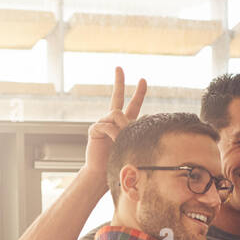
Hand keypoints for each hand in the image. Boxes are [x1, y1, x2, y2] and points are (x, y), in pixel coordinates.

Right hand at [84, 67, 146, 186]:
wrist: (102, 173)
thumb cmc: (117, 162)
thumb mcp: (131, 145)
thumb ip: (136, 131)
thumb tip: (145, 117)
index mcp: (122, 124)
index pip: (132, 105)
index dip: (138, 93)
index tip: (143, 80)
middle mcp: (111, 121)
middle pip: (116, 97)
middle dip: (118, 81)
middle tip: (119, 67)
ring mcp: (102, 123)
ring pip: (116, 113)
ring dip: (122, 125)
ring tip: (122, 139)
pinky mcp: (94, 129)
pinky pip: (106, 124)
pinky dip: (113, 132)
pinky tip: (113, 141)